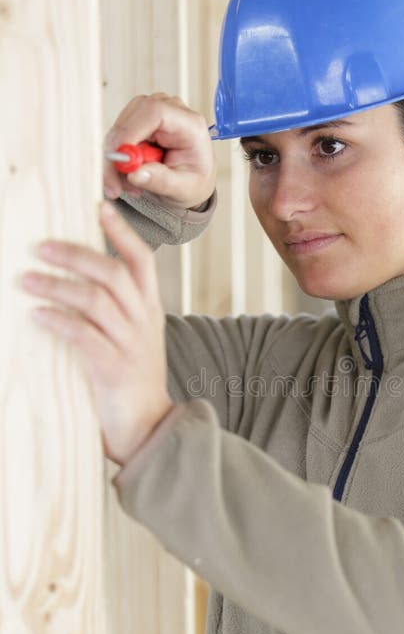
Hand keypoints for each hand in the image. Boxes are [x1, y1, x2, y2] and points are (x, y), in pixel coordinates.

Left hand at [22, 201, 174, 466]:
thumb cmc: (130, 380)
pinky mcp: (115, 369)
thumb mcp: (131, 337)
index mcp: (149, 310)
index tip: (100, 207)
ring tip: (25, 280)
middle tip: (40, 247)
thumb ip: (112, 310)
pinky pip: (84, 336)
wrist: (147, 426)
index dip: (121, 232)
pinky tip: (36, 315)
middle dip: (75, 255)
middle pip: (113, 273)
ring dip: (57, 286)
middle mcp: (144, 321)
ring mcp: (131, 345)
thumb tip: (71, 281)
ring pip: (96, 300)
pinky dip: (58, 321)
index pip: (142, 260)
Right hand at [103, 93, 216, 209]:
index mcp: (190, 124)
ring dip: (116, 161)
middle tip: (115, 186)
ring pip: (119, 129)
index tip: (121, 160)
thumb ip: (162, 181)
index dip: (132, 132)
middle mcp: (170, 110)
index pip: (154, 112)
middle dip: (117, 154)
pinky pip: (117, 136)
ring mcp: (152, 112)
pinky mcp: (139, 120)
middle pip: (131, 119)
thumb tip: (135, 174)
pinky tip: (130, 175)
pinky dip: (117, 159)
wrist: (194, 181)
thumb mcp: (184, 189)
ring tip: (130, 186)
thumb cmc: (194, 181)